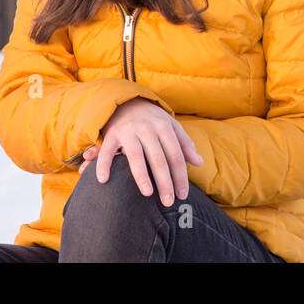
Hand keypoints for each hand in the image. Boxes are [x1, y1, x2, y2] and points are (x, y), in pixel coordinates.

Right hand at [80, 97, 203, 207]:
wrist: (127, 101)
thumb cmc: (152, 119)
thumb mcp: (171, 126)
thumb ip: (185, 144)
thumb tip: (199, 162)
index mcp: (164, 127)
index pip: (176, 155)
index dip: (180, 176)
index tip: (183, 194)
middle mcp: (147, 128)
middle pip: (158, 158)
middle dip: (165, 182)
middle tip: (168, 202)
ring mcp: (129, 131)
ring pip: (136, 156)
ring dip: (141, 175)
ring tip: (147, 193)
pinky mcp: (112, 134)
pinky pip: (107, 151)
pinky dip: (104, 164)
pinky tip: (104, 180)